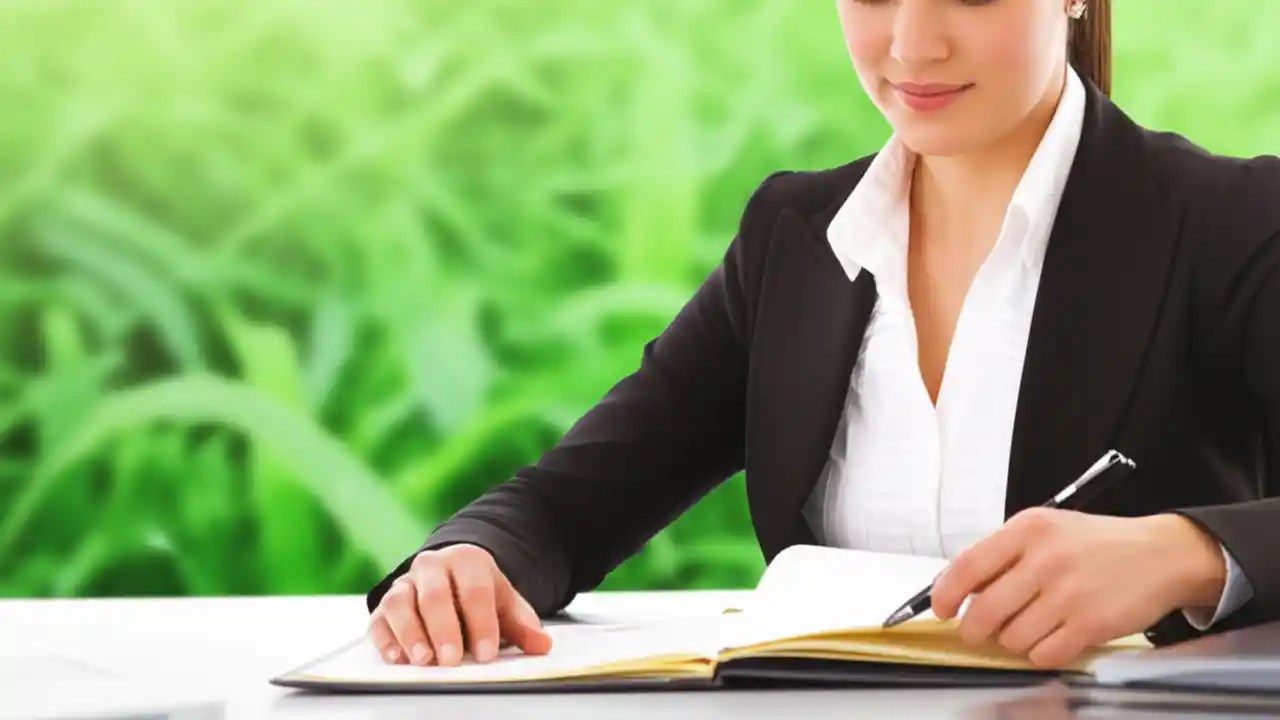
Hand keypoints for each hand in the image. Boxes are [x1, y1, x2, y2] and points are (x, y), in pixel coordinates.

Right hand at [368, 543, 552, 665]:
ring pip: (400, 602)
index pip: (475, 591)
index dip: (481, 623)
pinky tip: (397, 658)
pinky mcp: (384, 604)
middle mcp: (432, 566)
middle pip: (435, 595)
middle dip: (444, 628)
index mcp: (466, 560)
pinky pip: (380, 618)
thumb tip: (542, 645)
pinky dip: (385, 639)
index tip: (487, 653)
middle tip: (452, 659)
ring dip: (410, 633)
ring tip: (424, 660)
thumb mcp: (505, 604)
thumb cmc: (480, 594)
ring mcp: (405, 584)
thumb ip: (522, 625)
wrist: (451, 577)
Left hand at [931, 509, 1226, 668]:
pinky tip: (1053, 637)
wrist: (1161, 554)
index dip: (945, 595)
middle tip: (978, 631)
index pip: (966, 566)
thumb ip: (1003, 554)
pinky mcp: (1092, 623)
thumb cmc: (1098, 544)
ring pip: (1012, 638)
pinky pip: (1044, 654)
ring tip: (1031, 626)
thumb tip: (960, 590)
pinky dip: (1041, 653)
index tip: (942, 610)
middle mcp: (1046, 558)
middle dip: (974, 629)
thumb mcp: (1046, 530)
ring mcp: (1070, 592)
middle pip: (984, 611)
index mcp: (1028, 529)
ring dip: (1014, 640)